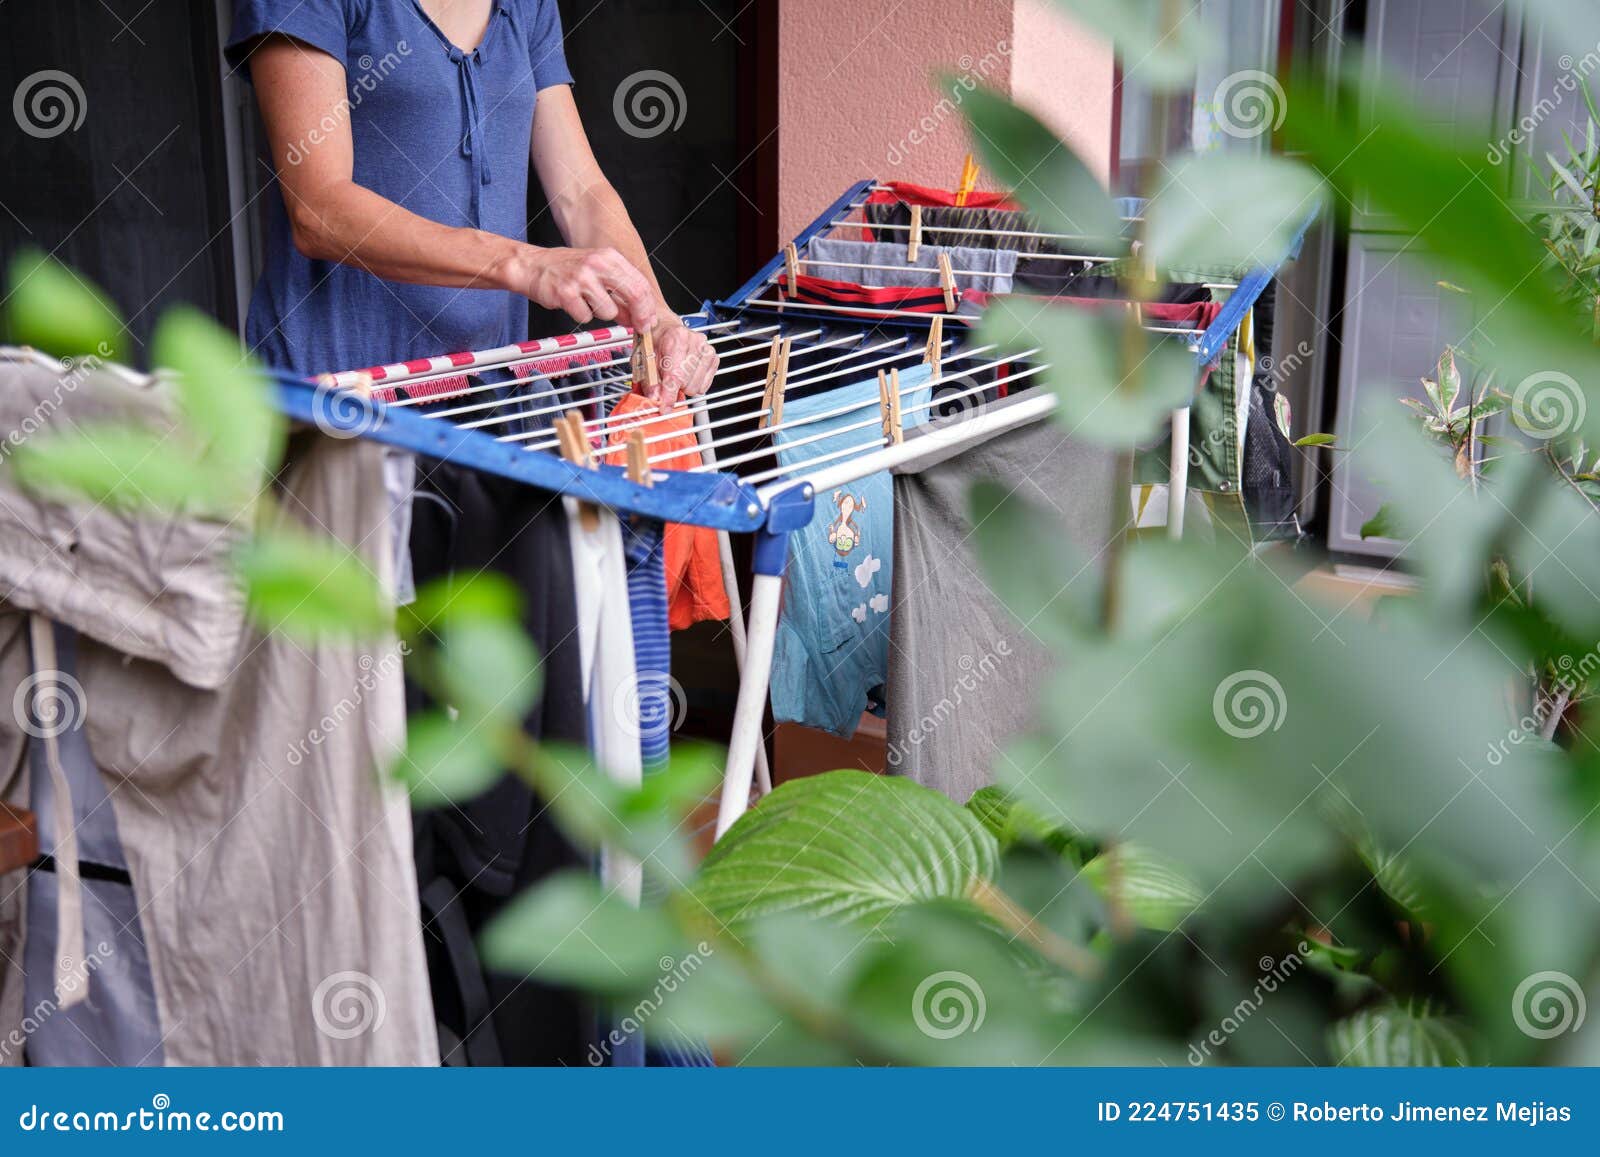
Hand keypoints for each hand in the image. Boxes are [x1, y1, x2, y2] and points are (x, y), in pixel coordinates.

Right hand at [511, 245, 658, 330]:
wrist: (532, 266)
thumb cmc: (565, 269)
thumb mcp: (597, 273)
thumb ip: (618, 293)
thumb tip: (637, 316)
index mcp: (609, 257)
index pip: (640, 283)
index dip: (648, 307)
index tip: (648, 321)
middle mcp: (597, 264)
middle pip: (633, 294)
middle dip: (639, 316)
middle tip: (638, 327)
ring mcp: (581, 278)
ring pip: (609, 312)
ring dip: (599, 314)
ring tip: (585, 302)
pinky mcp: (566, 293)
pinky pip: (586, 317)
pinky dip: (581, 315)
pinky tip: (572, 303)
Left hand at [643, 318, 716, 409]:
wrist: (664, 327)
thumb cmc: (654, 341)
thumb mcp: (644, 359)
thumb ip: (650, 381)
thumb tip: (657, 399)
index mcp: (676, 338)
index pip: (675, 375)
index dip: (668, 396)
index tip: (665, 408)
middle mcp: (695, 342)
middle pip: (687, 384)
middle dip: (674, 388)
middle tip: (666, 379)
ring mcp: (707, 350)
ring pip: (697, 387)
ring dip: (685, 387)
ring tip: (676, 374)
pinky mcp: (714, 358)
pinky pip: (705, 386)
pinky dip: (694, 384)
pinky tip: (686, 374)